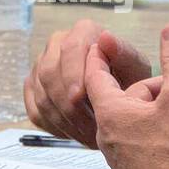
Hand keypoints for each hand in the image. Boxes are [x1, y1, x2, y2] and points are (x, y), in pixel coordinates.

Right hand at [23, 20, 149, 146]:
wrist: (118, 94)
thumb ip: (123, 54)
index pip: (69, 48)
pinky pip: (35, 111)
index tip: (78, 97)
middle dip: (69, 105)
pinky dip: (54, 127)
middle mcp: (57, 44)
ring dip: (65, 120)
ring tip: (89, 137)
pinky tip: (74, 134)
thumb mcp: (135, 67)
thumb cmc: (129, 78)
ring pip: (42, 95)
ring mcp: (41, 66)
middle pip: (50, 73)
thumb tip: (106, 39)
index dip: (71, 73)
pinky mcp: (33, 88)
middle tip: (90, 128)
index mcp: (83, 32)